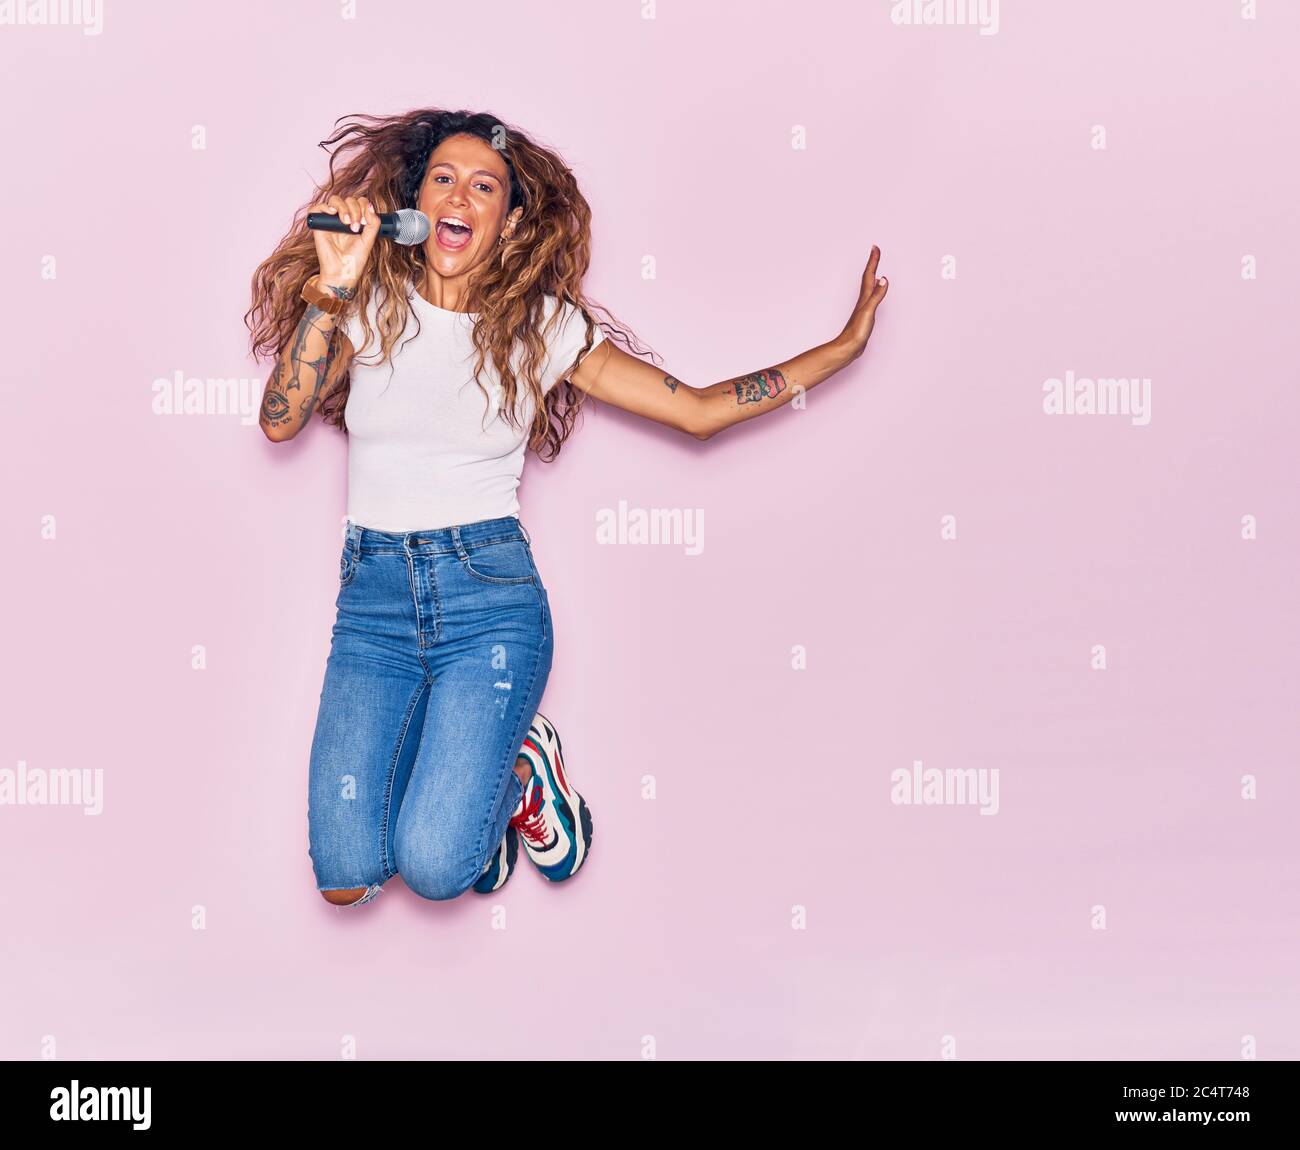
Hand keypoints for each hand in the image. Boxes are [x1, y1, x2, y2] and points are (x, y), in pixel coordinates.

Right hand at [307, 193, 380, 288]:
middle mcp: (343, 218)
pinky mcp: (318, 225)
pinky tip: (332, 213)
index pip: (360, 202)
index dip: (363, 206)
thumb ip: (373, 223)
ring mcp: (331, 220)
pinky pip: (316, 208)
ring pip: (335, 200)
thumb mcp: (369, 240)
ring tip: (346, 222)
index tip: (365, 222)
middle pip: (349, 199)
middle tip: (355, 226)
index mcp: (356, 220)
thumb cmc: (354, 259)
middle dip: (355, 210)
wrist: (342, 271)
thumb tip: (370, 206)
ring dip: (343, 208)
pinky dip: (324, 207)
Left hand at [834, 244, 888, 360]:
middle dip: (872, 263)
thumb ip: (876, 296)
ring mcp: (863, 308)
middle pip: (868, 277)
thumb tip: (883, 279)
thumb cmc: (856, 332)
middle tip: (875, 251)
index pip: (870, 275)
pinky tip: (875, 292)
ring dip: (872, 275)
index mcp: (865, 298)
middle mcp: (863, 300)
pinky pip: (870, 297)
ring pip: (868, 287)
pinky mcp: (864, 316)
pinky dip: (874, 290)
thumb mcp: (868, 312)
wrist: (848, 348)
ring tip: (875, 268)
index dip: (873, 261)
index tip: (875, 247)